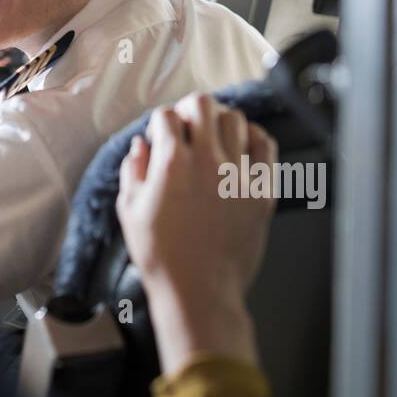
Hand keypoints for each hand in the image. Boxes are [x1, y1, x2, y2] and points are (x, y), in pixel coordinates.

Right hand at [116, 94, 277, 374]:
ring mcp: (239, 174)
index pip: (166, 115)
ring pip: (236, 119)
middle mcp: (208, 162)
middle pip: (203, 104)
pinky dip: (254, 138)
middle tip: (188, 124)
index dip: (160, 122)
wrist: (200, 292)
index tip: (161, 136)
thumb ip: (133, 170)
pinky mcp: (262, 191)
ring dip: (220, 122)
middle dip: (190, 109)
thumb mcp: (130, 212)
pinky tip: (243, 147)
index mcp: (172, 164)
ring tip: (214, 137)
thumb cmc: (163, 258)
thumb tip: (141, 146)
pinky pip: (266, 146)